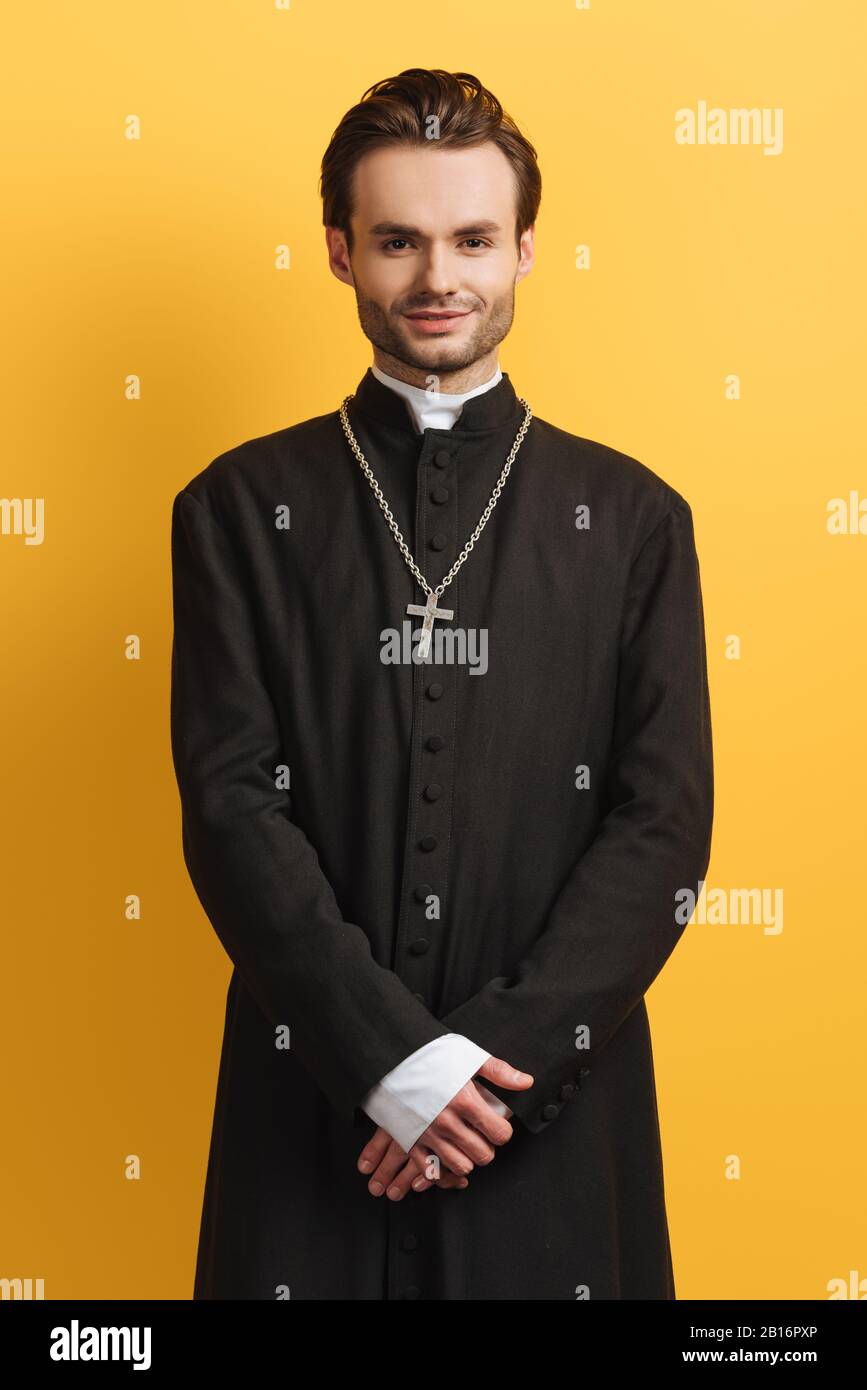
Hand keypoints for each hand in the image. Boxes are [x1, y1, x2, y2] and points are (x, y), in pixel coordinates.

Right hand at [357, 1056, 532, 1198]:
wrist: (391, 1057)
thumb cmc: (431, 1055)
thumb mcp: (467, 1056)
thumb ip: (499, 1072)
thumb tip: (526, 1082)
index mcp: (465, 1101)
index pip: (500, 1134)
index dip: (503, 1131)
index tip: (497, 1124)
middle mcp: (447, 1122)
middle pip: (483, 1155)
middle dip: (487, 1147)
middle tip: (481, 1135)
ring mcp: (427, 1134)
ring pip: (461, 1167)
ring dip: (467, 1159)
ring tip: (465, 1144)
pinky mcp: (410, 1141)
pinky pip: (432, 1170)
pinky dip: (441, 1168)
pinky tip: (445, 1154)